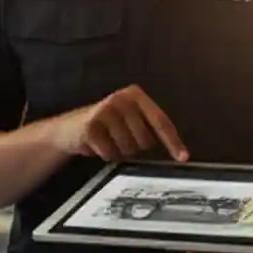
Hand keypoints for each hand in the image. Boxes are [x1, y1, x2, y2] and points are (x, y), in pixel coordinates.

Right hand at [51, 85, 188, 161]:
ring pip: (129, 148)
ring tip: (108, 140)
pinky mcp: (91, 125)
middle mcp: (121, 98)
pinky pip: (111, 153)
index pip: (161, 121)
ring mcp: (105, 110)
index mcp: (135, 95)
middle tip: (120, 138)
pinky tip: (98, 145)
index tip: (183, 157)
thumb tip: (178, 150)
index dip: (173, 141)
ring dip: (120, 151)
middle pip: (146, 140)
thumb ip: (150, 128)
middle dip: (135, 146)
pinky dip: (106, 155)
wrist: (68, 130)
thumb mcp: (130, 120)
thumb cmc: (105, 127)